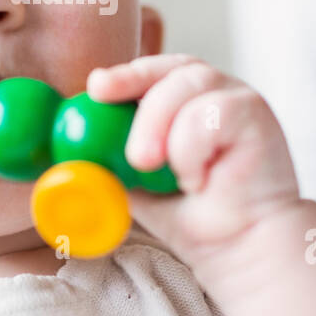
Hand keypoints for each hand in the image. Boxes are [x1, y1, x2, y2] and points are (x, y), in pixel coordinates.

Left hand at [87, 53, 299, 269]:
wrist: (235, 246)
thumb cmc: (188, 214)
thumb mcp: (134, 183)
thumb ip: (105, 161)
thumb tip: (59, 157)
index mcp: (181, 98)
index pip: (150, 71)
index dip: (123, 75)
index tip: (96, 88)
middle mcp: (211, 90)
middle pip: (169, 69)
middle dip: (135, 88)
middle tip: (113, 119)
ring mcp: (237, 98)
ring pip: (188, 86)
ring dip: (161, 127)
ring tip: (156, 168)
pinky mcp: (256, 114)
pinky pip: (211, 116)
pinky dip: (193, 152)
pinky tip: (202, 180)